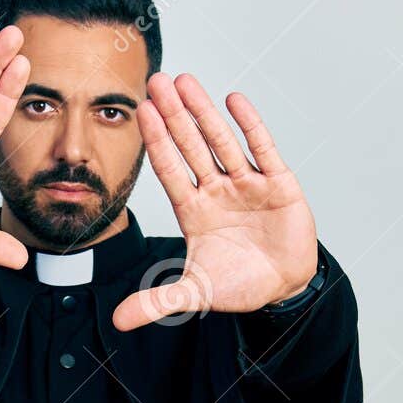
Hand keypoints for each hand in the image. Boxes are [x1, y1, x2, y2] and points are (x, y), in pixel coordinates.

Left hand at [113, 73, 318, 330]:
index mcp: (194, 210)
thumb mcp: (195, 293)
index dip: (156, 141)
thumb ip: (158, 302)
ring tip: (185, 80)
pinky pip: (262, 149)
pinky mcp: (278, 184)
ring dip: (204, 112)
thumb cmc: (240, 284)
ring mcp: (247, 183)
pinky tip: (234, 100)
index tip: (140, 111)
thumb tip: (118, 322)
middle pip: (190, 145)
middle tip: (155, 80)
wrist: (285, 287)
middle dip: (173, 114)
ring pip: (222, 141)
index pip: (169, 169)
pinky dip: (250, 125)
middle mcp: (216, 190)